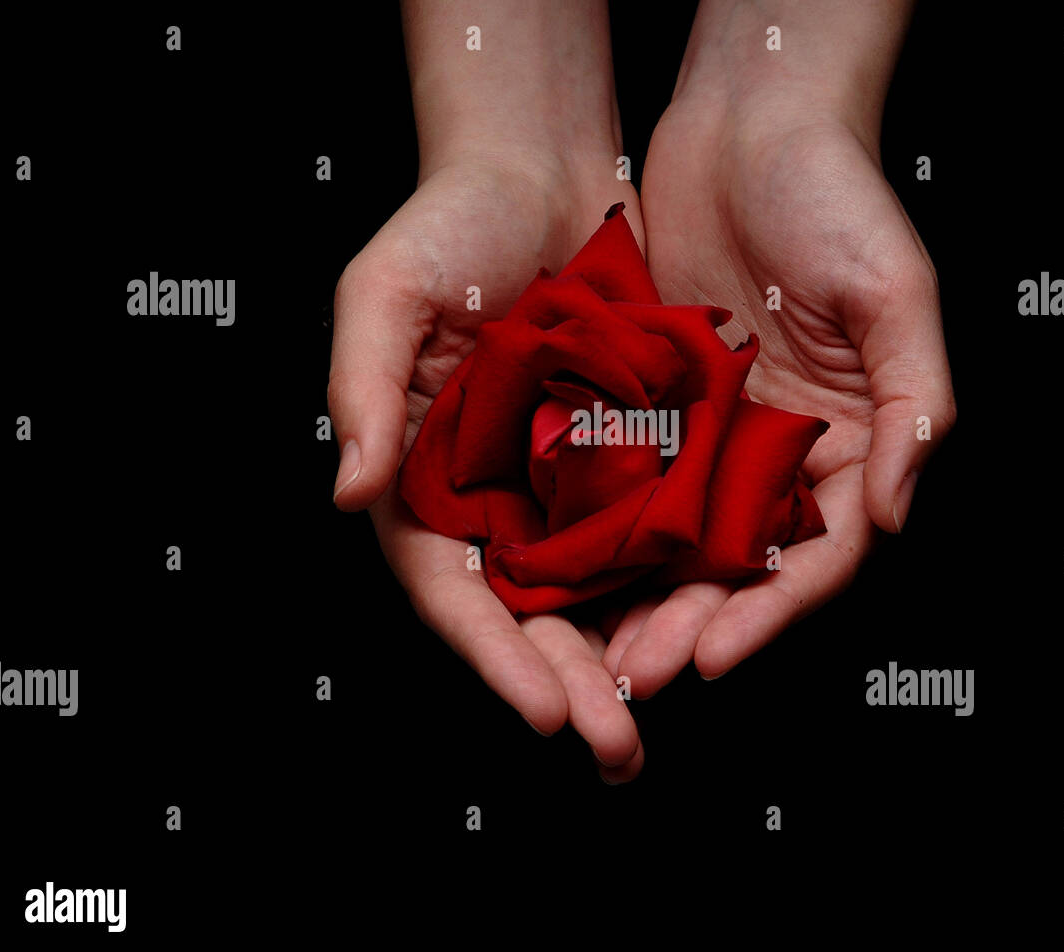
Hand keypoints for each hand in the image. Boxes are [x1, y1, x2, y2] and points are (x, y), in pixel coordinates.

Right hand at [329, 0, 645, 780]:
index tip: (549, 709)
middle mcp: (491, 495)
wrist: (538, 168)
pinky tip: (713, 616)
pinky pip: (647, 526)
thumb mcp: (384, 295)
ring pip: (595, 589)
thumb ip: (364, 391)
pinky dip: (674, 574)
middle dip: (573, 682)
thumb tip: (350, 491)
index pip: (451, 591)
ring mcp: (559, 480)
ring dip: (630, 651)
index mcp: (422, 480)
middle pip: (528, 613)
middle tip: (620, 749)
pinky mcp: (624, 452)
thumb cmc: (447, 224)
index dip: (494, 657)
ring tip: (672, 707)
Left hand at [606, 5, 954, 694]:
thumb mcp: (897, 293)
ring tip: (598, 646)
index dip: (772, 614)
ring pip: (678, 537)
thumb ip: (916, 407)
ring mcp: (718, 430)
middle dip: (695, 623)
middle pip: (741, 564)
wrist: (747, 122)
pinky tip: (567, 565)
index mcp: (854, 440)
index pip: (820, 554)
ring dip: (643, 595)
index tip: (717, 656)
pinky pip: (632, 478)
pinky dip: (606, 528)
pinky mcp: (659, 402)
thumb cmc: (838, 194)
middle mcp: (785, 448)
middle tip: (640, 672)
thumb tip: (897, 514)